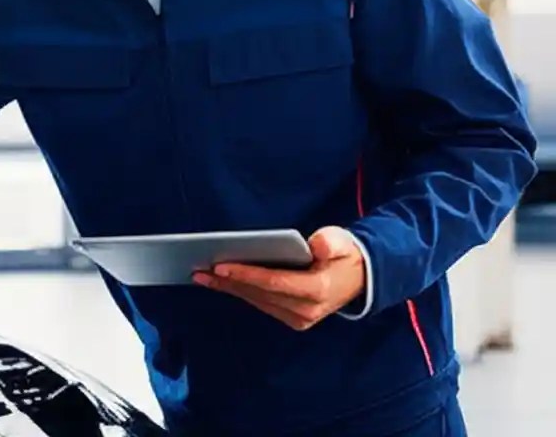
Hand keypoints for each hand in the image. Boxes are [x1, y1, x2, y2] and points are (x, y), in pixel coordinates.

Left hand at [192, 226, 365, 330]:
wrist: (360, 278)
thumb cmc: (344, 254)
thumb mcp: (342, 241)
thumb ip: (330, 243)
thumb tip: (315, 245)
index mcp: (318, 290)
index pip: (274, 282)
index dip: (246, 274)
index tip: (220, 265)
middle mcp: (306, 310)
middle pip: (259, 293)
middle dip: (228, 281)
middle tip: (199, 270)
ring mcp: (299, 318)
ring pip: (256, 300)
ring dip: (228, 288)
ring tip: (201, 276)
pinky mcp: (291, 318)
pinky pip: (260, 303)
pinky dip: (239, 291)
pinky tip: (220, 282)